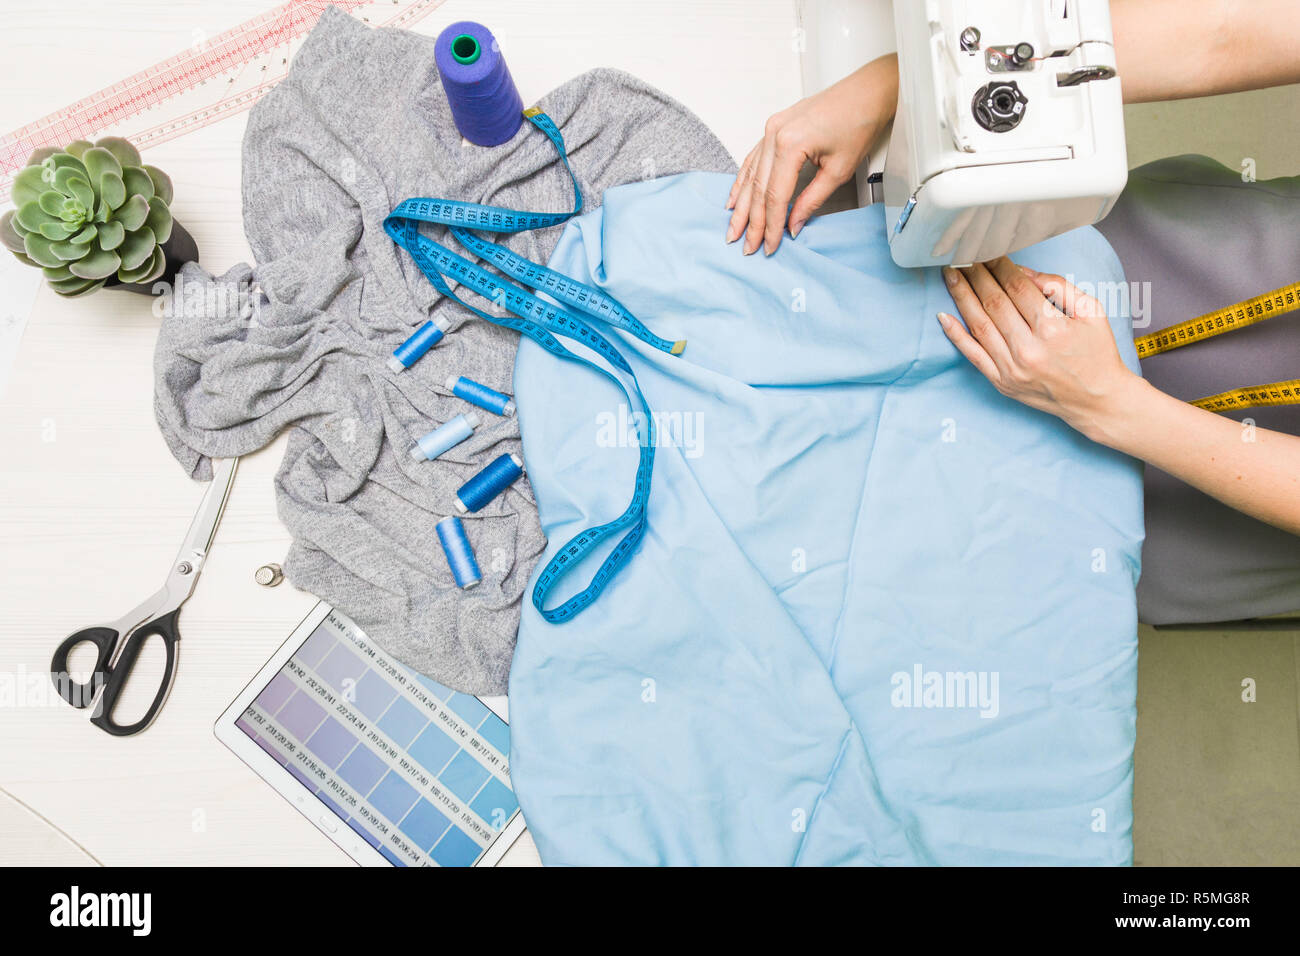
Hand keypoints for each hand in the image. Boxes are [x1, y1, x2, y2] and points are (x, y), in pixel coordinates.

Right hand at [725, 53, 897, 255]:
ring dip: (742, 206)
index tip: (769, 246)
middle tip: (746, 247)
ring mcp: (771, 129)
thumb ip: (812, 201)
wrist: (866, 93)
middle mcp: (774, 134)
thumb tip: (793, 225)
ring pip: (751, 176)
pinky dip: (743, 181)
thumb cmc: (858, 123)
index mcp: (790, 144)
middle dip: (752, 222)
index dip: (771, 225)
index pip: (776, 196)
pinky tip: (735, 200)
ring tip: (734, 230)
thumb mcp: (838, 170)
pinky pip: (753, 159)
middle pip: (759, 188)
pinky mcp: (774, 127)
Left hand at [936, 257, 1141, 439]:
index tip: (988, 250)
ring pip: (979, 325)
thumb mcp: (1091, 311)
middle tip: (963, 256)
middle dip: (976, 275)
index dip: (999, 266)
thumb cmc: (1096, 352)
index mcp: (1053, 328)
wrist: (1097, 400)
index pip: (1017, 288)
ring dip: (961, 296)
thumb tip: (1022, 271)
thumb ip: (1058, 286)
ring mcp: (1012, 369)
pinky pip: (972, 355)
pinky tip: (943, 315)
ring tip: (950, 274)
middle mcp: (1028, 349)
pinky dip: (955, 335)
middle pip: (994, 303)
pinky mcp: (1001, 383)